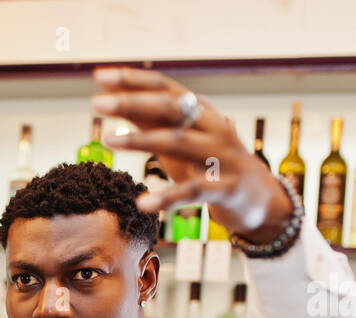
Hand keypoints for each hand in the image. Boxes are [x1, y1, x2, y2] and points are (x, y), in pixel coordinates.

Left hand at [91, 67, 292, 242]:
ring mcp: (221, 155)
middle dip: (132, 102)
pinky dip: (167, 197)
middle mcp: (212, 127)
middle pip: (170, 107)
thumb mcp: (177, 139)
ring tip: (108, 139)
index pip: (163, 87)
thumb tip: (108, 97)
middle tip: (97, 103)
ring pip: (178, 142)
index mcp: (199, 111)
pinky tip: (143, 203)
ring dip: (141, 140)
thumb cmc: (209, 163)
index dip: (132, 80)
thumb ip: (147, 120)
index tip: (99, 76)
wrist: (258, 198)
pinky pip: (193, 191)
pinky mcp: (227, 188)